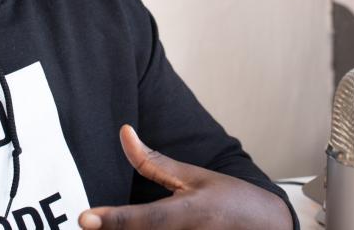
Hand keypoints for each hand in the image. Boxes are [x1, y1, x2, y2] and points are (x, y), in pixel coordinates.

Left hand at [78, 125, 291, 228]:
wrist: (269, 229)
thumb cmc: (231, 202)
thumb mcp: (195, 177)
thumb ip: (153, 161)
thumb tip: (124, 132)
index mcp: (187, 215)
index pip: (142, 219)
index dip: (112, 220)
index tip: (85, 218)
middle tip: (89, 226)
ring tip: (105, 229)